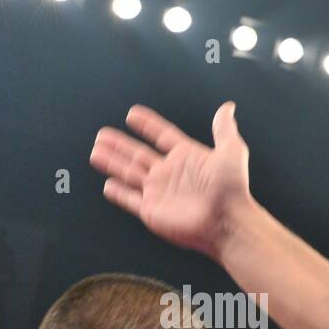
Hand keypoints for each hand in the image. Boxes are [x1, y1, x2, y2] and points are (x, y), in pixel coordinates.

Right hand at [90, 102, 255, 260]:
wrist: (227, 221)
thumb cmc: (232, 188)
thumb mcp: (231, 150)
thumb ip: (224, 128)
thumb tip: (228, 107)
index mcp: (186, 157)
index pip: (162, 136)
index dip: (148, 125)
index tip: (133, 115)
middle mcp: (170, 174)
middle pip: (138, 155)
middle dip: (120, 144)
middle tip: (102, 134)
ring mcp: (159, 193)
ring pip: (129, 174)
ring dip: (112, 162)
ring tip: (96, 151)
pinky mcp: (152, 211)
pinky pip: (130, 200)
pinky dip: (119, 193)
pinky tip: (108, 185)